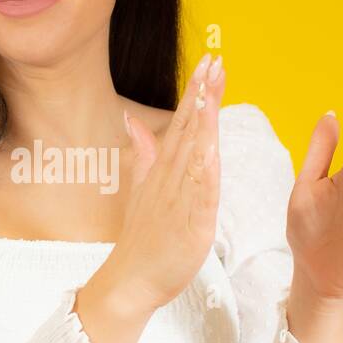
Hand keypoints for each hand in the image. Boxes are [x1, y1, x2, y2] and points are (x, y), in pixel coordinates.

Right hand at [101, 52, 226, 314]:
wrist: (130, 281)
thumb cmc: (142, 239)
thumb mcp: (141, 188)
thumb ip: (142, 152)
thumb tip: (132, 119)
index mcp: (163, 171)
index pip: (182, 123)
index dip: (196, 92)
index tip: (207, 62)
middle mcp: (170, 180)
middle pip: (189, 130)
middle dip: (201, 95)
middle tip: (213, 61)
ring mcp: (179, 201)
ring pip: (194, 155)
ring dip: (204, 122)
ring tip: (212, 91)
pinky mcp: (190, 227)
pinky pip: (199, 196)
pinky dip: (204, 173)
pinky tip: (211, 150)